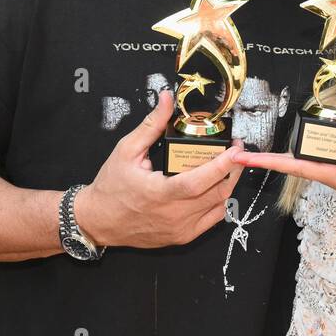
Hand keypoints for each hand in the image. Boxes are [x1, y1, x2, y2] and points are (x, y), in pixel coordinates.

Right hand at [76, 88, 245, 248]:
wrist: (99, 221)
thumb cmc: (111, 187)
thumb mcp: (127, 150)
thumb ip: (152, 124)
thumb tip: (167, 98)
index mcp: (159, 194)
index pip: (199, 181)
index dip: (222, 166)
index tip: (236, 149)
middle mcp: (173, 216)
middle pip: (217, 193)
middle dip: (233, 170)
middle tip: (236, 151)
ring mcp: (180, 230)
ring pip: (219, 206)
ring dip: (228, 185)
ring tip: (227, 165)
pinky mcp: (183, 237)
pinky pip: (212, 219)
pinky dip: (219, 201)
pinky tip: (214, 186)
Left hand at [230, 140, 335, 242]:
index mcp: (332, 175)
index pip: (294, 167)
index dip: (270, 162)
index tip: (247, 160)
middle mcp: (327, 175)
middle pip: (291, 165)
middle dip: (266, 160)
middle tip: (240, 153)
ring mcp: (332, 174)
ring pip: (301, 163)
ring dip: (279, 158)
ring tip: (255, 151)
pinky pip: (313, 161)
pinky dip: (298, 155)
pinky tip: (291, 150)